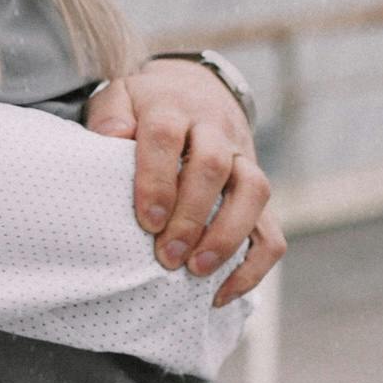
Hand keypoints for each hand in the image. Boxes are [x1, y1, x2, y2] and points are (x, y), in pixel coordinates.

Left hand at [84, 61, 283, 305]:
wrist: (196, 88)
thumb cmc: (147, 105)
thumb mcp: (121, 96)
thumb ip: (111, 115)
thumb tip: (112, 136)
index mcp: (173, 109)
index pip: (166, 137)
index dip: (157, 179)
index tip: (147, 220)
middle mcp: (214, 131)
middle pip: (214, 166)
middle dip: (192, 216)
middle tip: (167, 256)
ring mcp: (243, 159)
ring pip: (254, 192)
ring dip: (228, 236)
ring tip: (197, 271)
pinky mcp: (257, 190)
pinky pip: (271, 229)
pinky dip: (254, 265)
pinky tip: (223, 293)